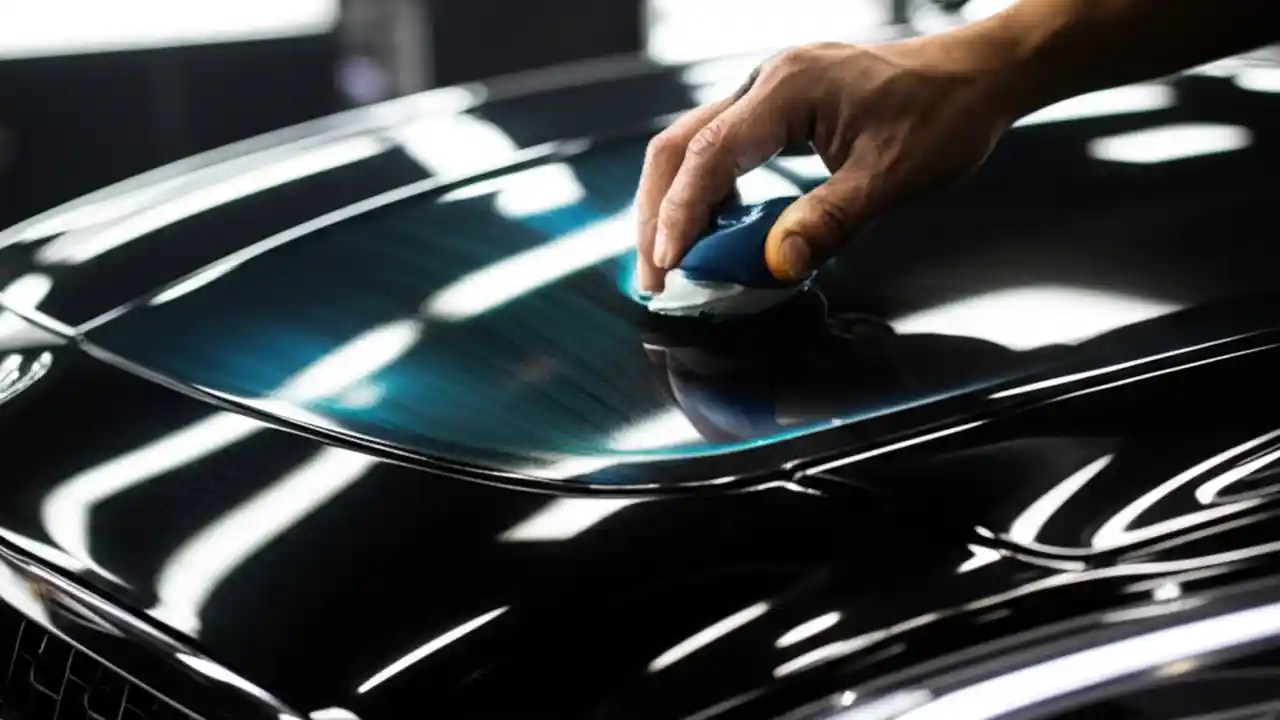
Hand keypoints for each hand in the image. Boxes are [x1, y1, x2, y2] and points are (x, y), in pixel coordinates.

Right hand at [634, 36, 1021, 292]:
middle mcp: (767, 83)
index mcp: (788, 89)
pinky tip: (711, 230)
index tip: (667, 265)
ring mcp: (769, 93)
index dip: (679, 214)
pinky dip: (704, 193)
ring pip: (692, 147)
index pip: (709, 154)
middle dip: (656, 214)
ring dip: (673, 204)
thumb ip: (829, 222)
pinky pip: (721, 149)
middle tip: (653, 277)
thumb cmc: (944, 115)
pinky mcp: (779, 109)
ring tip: (670, 262)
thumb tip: (777, 264)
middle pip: (679, 147)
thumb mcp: (891, 178)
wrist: (977, 78)